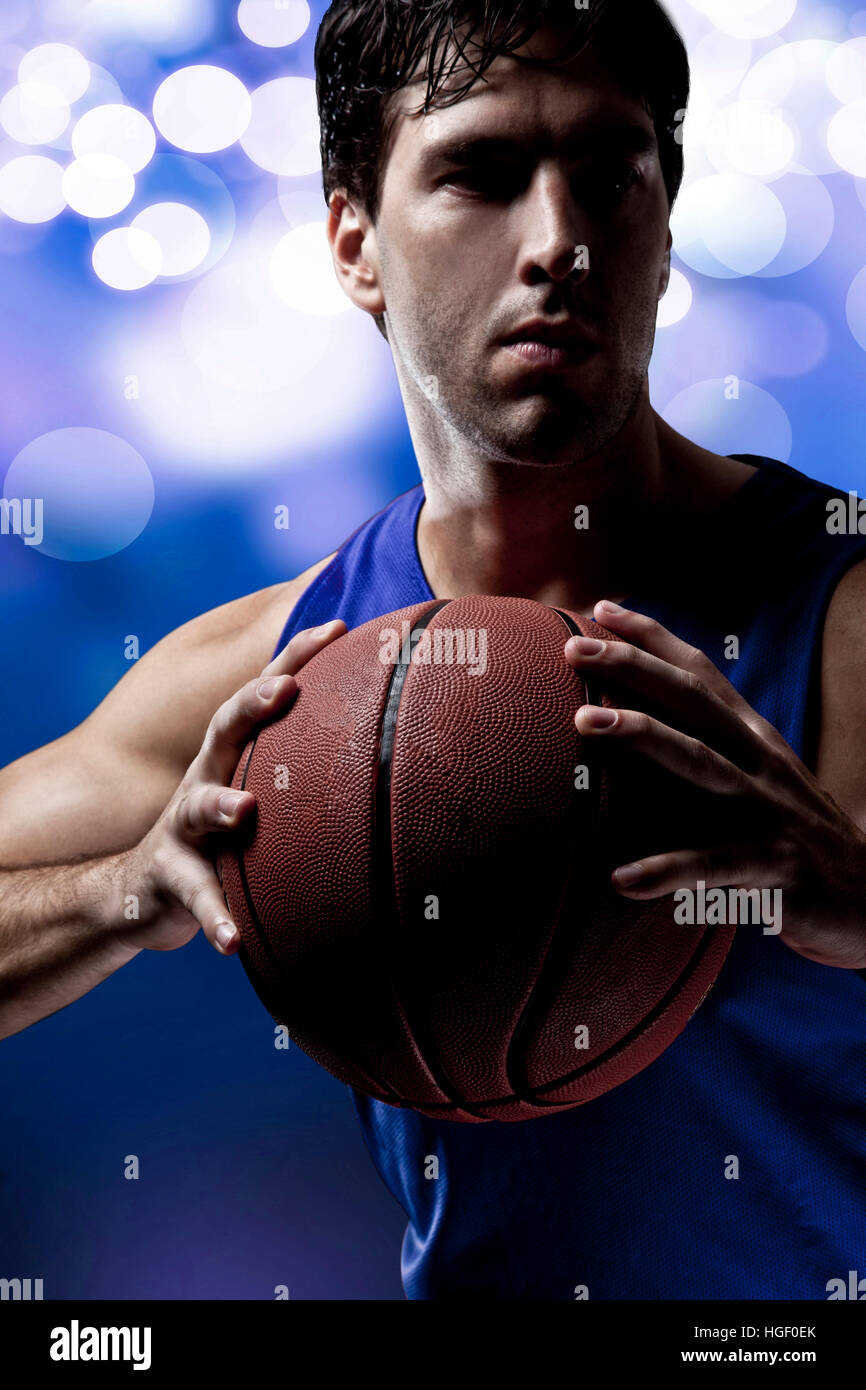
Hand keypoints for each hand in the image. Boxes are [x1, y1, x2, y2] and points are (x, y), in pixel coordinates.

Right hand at [117, 620, 345, 954]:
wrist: (142, 892)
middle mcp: (205, 777)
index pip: (266, 692)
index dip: (298, 656)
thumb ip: (308, 771)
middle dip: (253, 703)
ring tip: (246, 810)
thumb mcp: (260, 793)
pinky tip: (233, 940)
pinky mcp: (170, 877)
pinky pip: (195, 896)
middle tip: (285, 688)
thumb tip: (397, 748)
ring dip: (221, 805)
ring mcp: (182, 827)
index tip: (339, 626)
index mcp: (235, 754)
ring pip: (199, 808)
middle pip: (224, 729)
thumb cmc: (222, 836)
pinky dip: (214, 917)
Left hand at [564, 599, 865, 968]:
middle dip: (633, 668)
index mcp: (753, 738)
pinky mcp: (777, 867)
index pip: (700, 674)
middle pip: (692, 702)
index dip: (653, 639)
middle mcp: (761, 762)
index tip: (600, 608)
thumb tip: (639, 720)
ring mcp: (770, 811)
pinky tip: (621, 878)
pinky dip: (668, 870)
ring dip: (641, 735)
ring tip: (583, 720)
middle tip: (574, 647)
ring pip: (701, 762)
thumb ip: (710, 745)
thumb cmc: (794, 834)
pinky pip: (715, 865)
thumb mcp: (758, 778)